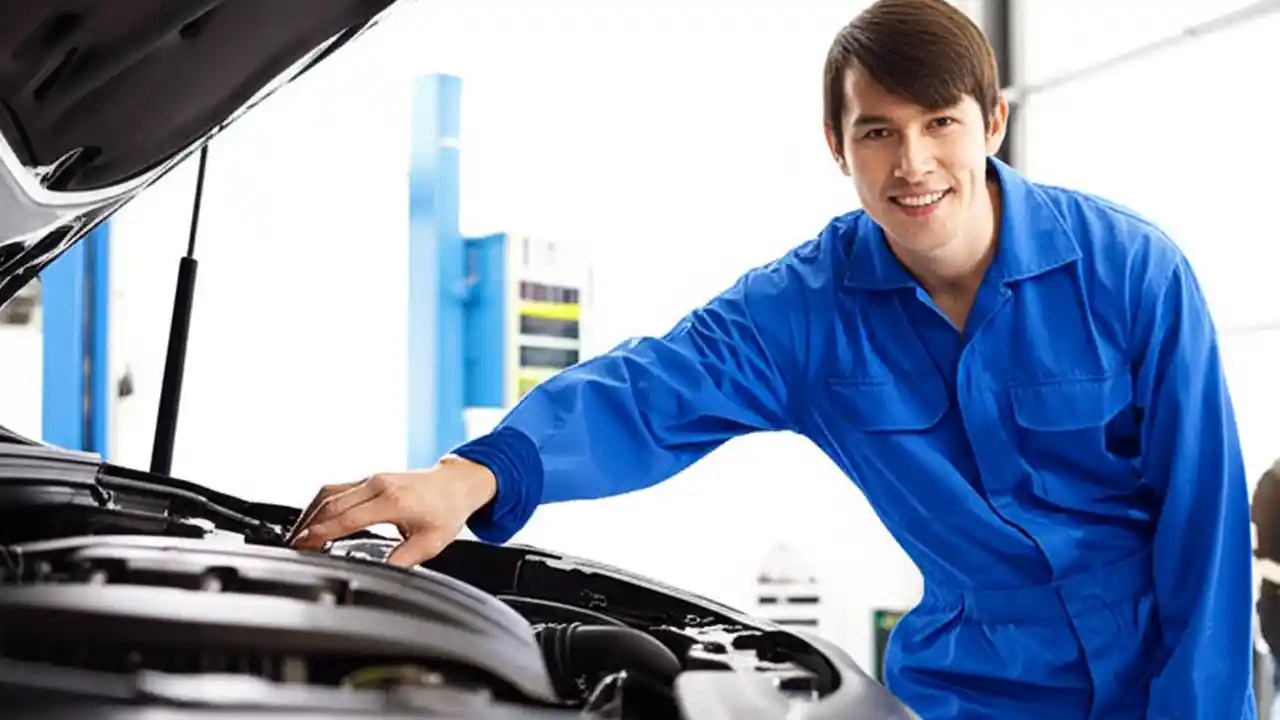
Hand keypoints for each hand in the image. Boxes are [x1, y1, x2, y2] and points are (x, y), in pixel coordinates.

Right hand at [286, 455, 496, 566]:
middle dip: (309, 525)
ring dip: (311, 512)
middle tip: (294, 546)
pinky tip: (314, 519)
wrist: (457, 484)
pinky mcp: (371, 478)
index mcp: (394, 501)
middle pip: (331, 503)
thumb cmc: (447, 511)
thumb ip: (402, 560)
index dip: (322, 533)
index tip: (304, 545)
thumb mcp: (430, 544)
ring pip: (330, 492)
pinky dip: (321, 504)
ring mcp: (373, 478)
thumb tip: (379, 575)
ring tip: (299, 535)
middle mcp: (380, 485)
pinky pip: (338, 488)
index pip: (348, 518)